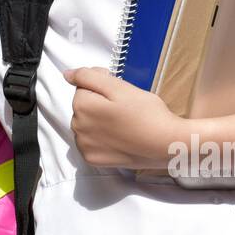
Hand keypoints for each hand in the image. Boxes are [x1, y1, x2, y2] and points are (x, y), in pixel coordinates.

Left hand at [64, 66, 185, 168]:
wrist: (167, 144)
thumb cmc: (147, 112)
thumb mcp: (120, 87)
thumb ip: (89, 77)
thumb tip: (67, 75)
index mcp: (82, 106)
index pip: (83, 87)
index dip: (102, 87)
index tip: (120, 95)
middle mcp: (77, 127)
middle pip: (82, 106)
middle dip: (98, 104)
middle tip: (124, 109)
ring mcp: (84, 146)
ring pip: (85, 124)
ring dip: (97, 121)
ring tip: (122, 124)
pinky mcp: (92, 159)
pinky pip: (89, 141)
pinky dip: (99, 138)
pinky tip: (117, 137)